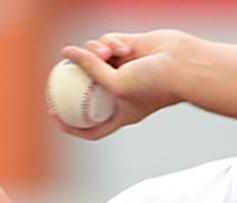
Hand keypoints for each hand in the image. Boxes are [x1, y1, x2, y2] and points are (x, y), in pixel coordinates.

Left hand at [56, 30, 196, 140]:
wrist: (182, 63)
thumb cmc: (154, 83)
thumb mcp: (116, 85)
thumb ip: (90, 71)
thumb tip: (67, 53)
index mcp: (120, 113)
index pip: (91, 126)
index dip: (71, 125)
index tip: (54, 115)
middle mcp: (120, 91)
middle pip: (87, 86)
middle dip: (74, 76)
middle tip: (60, 68)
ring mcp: (124, 68)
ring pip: (93, 56)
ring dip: (95, 52)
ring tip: (107, 53)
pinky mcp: (128, 47)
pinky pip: (106, 42)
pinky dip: (110, 42)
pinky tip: (122, 46)